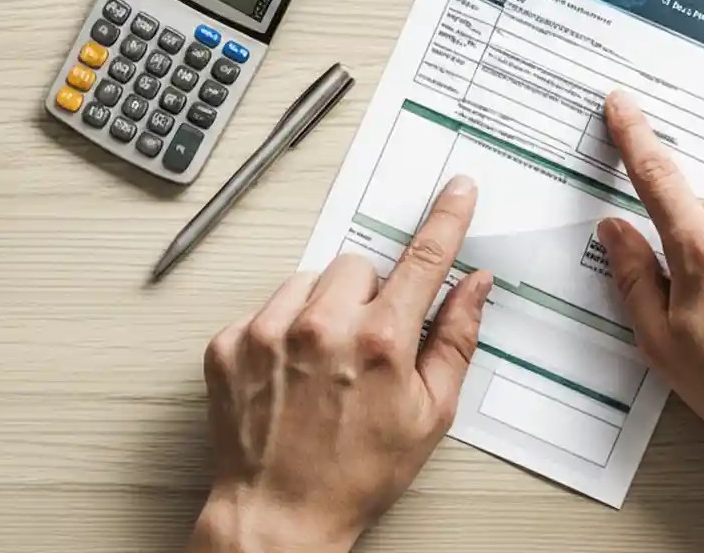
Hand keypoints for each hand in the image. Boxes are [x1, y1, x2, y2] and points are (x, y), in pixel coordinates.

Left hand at [188, 175, 491, 552]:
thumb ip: (457, 341)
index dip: (447, 218)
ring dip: (324, 308)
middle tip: (370, 345)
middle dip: (372, 295)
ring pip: (311, 280)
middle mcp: (322, 327)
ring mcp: (268, 333)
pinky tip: (292, 371)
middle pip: (360, 266)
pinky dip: (283, 329)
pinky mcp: (230, 344)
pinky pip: (268, 306)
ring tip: (326, 363)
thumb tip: (474, 287)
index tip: (457, 190)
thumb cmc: (356, 475)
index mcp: (380, 343)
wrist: (278, 513)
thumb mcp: (431, 414)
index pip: (424, 258)